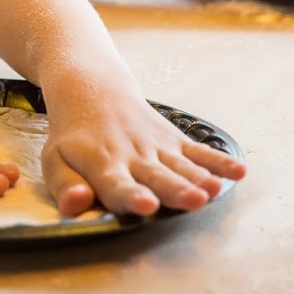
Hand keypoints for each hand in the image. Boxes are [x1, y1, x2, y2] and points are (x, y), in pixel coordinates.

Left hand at [39, 81, 245, 217]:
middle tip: (193, 201)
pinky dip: (219, 161)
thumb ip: (65, 185)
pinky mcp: (173, 140)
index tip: (145, 204)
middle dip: (175, 190)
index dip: (130, 196)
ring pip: (181, 165)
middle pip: (157, 176)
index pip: (116, 184)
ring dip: (199, 178)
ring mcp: (156, 147)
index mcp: (102, 164)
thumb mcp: (54, 159)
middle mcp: (133, 156)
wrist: (93, 88)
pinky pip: (198, 151)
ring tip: (213, 190)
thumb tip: (75, 205)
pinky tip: (238, 172)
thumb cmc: (73, 135)